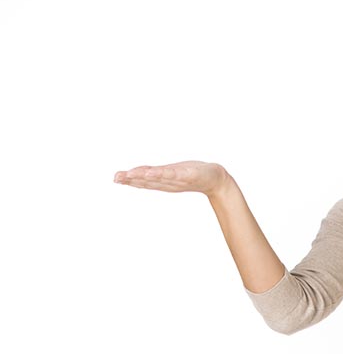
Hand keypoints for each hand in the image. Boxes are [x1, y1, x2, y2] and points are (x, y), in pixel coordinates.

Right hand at [113, 161, 229, 197]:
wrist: (216, 180)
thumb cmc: (194, 176)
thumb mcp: (173, 175)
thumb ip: (158, 175)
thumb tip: (142, 172)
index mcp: (163, 181)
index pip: (143, 179)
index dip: (129, 180)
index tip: (116, 178)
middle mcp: (168, 182)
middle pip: (146, 180)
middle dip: (131, 179)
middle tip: (116, 177)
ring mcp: (177, 179)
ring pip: (157, 178)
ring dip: (143, 176)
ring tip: (130, 174)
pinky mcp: (188, 175)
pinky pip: (173, 174)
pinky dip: (162, 173)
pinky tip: (152, 171)